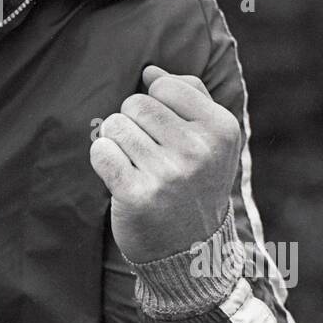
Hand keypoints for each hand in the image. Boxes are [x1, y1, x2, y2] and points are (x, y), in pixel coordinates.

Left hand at [90, 65, 240, 263]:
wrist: (192, 252)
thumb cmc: (196, 184)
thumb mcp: (211, 139)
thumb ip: (188, 95)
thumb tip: (149, 70)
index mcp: (222, 128)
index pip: (164, 85)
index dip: (156, 104)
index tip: (167, 132)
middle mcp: (198, 150)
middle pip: (135, 104)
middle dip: (133, 123)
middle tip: (148, 152)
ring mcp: (168, 173)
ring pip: (114, 125)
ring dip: (116, 142)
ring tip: (136, 165)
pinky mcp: (137, 194)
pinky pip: (100, 151)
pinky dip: (102, 159)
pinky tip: (118, 175)